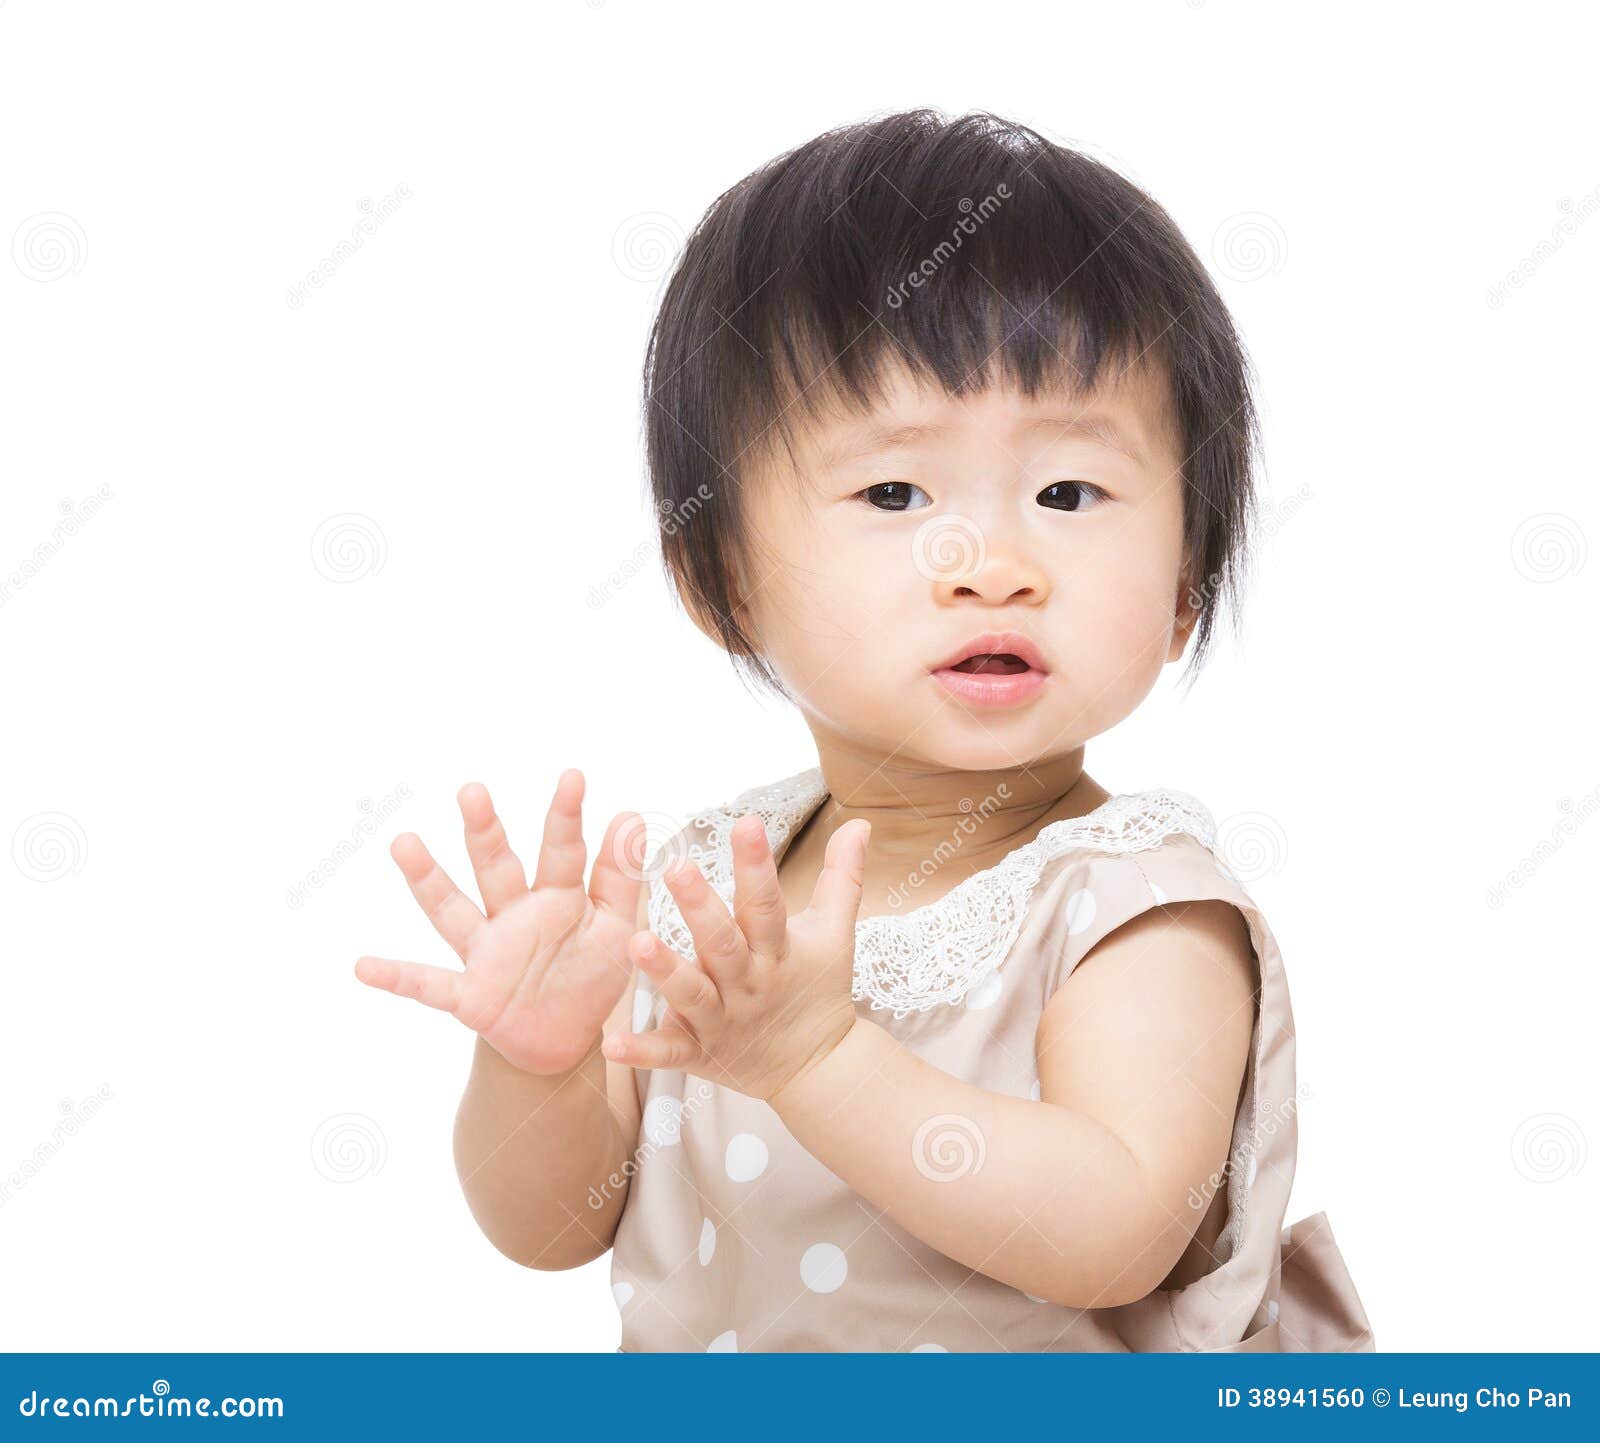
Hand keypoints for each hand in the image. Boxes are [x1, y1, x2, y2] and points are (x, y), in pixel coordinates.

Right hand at [354, 770, 644, 1075]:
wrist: (565, 1039)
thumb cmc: (589, 974)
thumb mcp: (616, 927)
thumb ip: (620, 877)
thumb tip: (631, 815)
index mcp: (557, 897)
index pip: (562, 850)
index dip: (568, 817)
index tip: (575, 777)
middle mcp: (514, 915)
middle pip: (497, 867)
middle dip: (485, 830)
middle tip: (473, 791)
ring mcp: (487, 952)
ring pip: (453, 910)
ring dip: (428, 879)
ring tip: (404, 843)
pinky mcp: (470, 995)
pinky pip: (427, 985)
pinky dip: (396, 977)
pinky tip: (362, 966)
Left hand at [600, 812, 869, 1102]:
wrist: (818, 1069)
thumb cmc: (818, 989)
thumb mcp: (834, 932)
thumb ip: (843, 877)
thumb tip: (860, 824)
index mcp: (777, 950)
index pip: (767, 903)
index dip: (757, 864)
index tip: (746, 822)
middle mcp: (747, 983)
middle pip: (723, 943)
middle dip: (701, 908)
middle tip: (676, 869)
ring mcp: (722, 1020)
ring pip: (691, 993)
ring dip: (664, 971)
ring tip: (637, 942)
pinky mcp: (701, 1054)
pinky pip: (670, 1053)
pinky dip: (643, 1052)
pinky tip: (613, 1045)